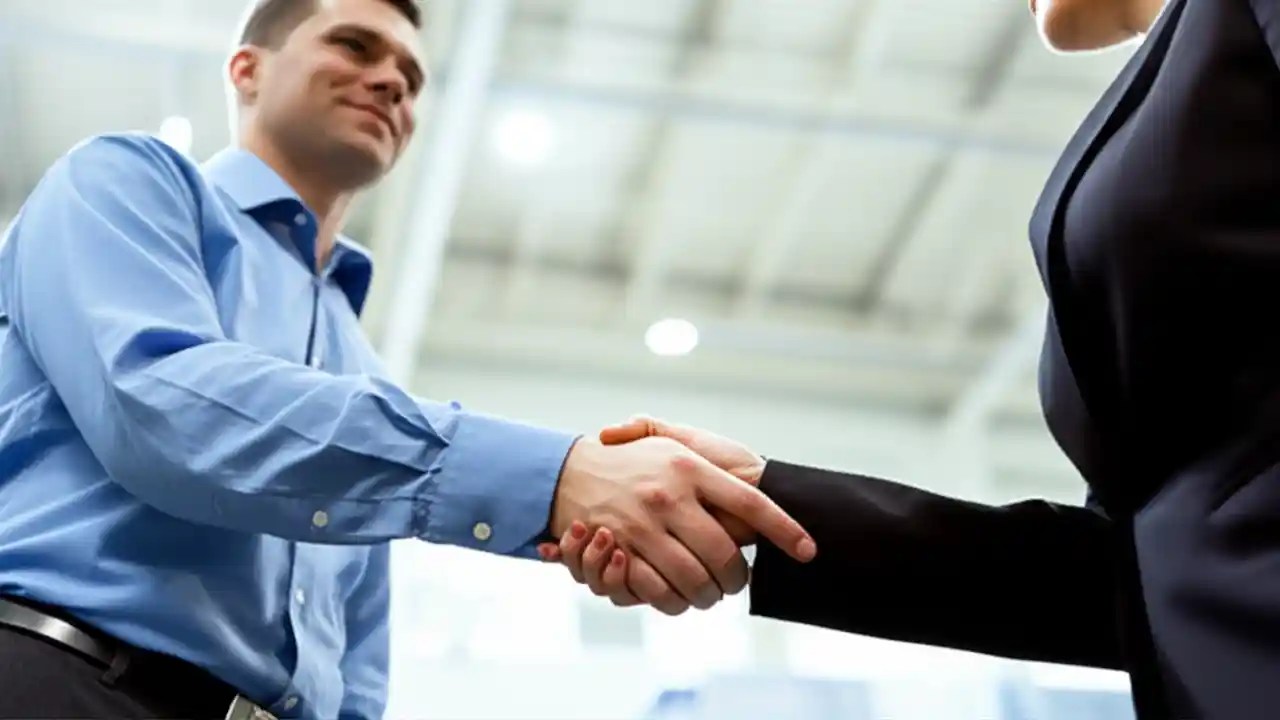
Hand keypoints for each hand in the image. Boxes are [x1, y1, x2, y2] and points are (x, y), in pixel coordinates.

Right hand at [548, 434, 812, 610]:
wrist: (568, 470)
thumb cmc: (631, 458)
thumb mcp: (669, 440)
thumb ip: (708, 459)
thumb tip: (757, 482)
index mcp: (690, 468)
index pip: (752, 504)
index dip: (784, 530)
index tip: (808, 551)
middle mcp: (669, 496)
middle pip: (724, 554)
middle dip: (737, 578)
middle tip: (738, 583)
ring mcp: (643, 525)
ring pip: (694, 578)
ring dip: (708, 595)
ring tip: (712, 593)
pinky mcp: (620, 551)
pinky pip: (657, 590)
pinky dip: (673, 601)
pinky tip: (680, 596)